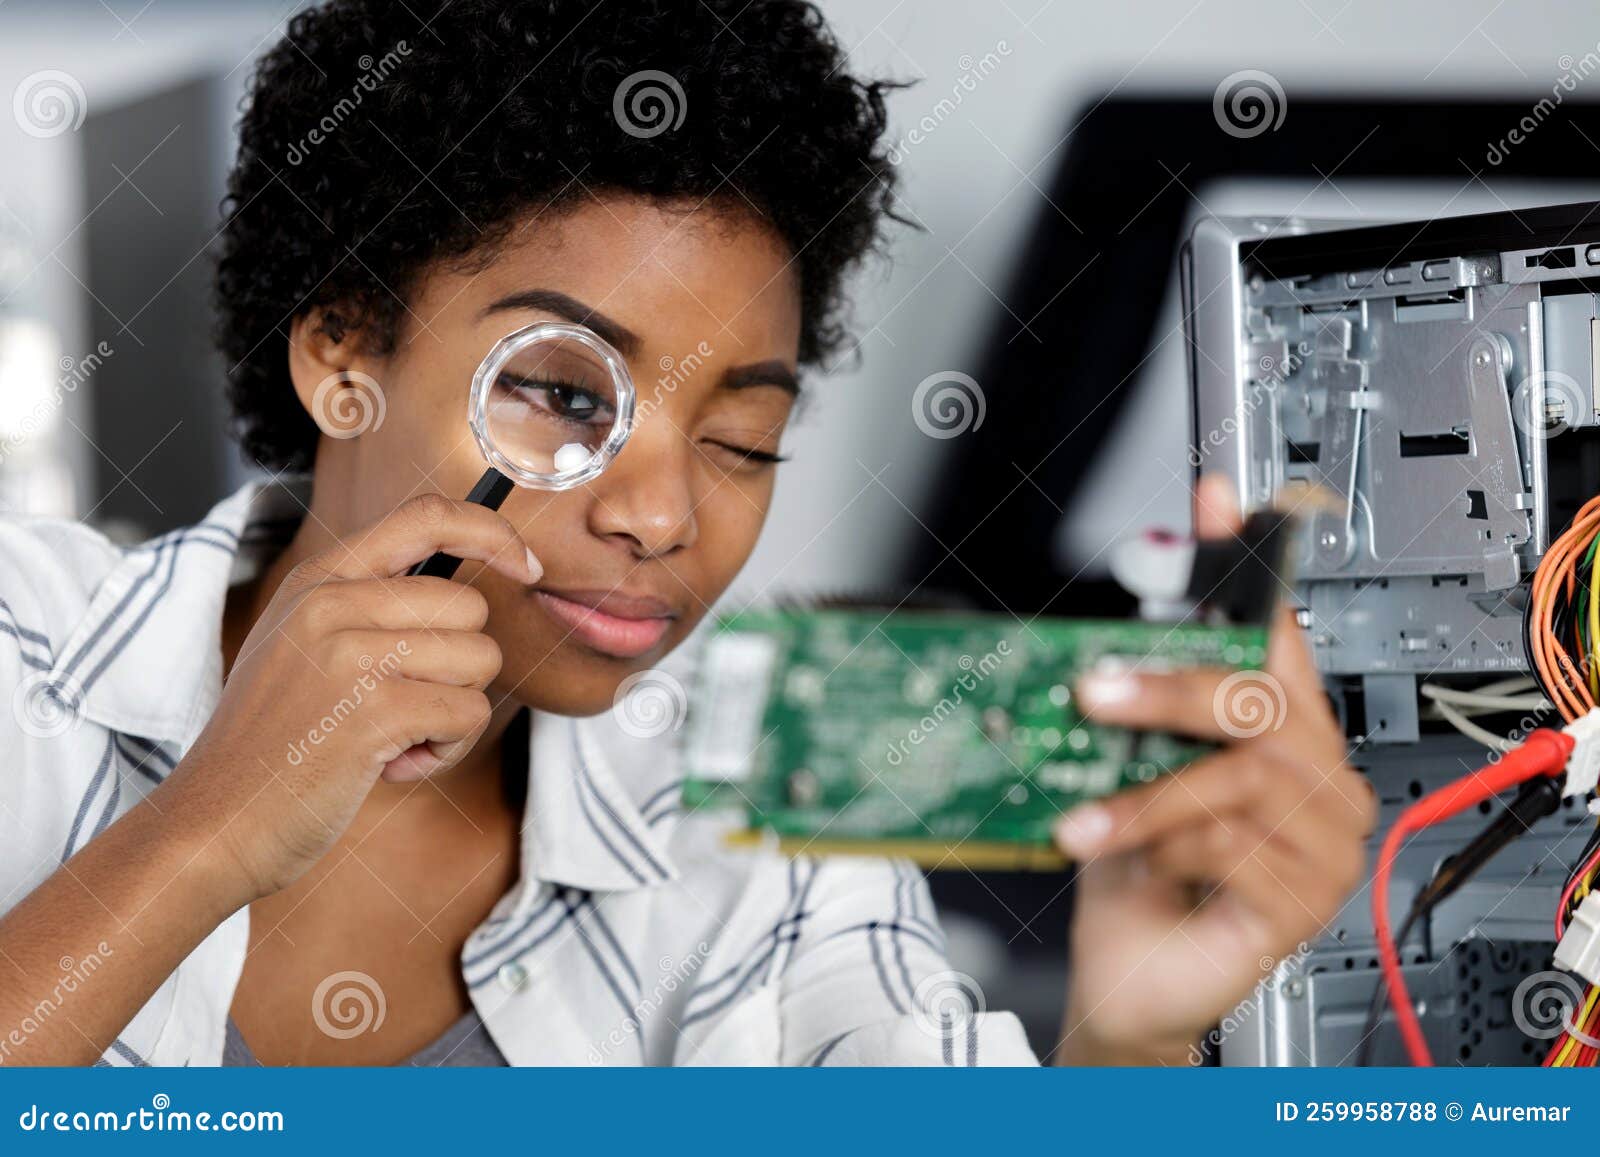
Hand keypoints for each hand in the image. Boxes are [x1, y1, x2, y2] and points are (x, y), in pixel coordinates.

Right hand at [155, 493, 538, 904]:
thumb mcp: (303, 648)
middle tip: (403, 710)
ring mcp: (351, 653)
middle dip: (459, 668)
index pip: (426, 517)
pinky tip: (390, 764)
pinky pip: (468, 714)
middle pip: (469, 607)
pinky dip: (446, 751)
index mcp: (317, 580)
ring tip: (391, 739)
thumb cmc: (273, 745)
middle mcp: (331, 603)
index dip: (492, 532)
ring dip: (453, 714)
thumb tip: (465, 595)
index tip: (524, 564)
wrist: (213, 824)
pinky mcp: (374, 710)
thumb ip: (368, 609)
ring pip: (479, 660)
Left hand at [1050, 476, 1374, 1065]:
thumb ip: (1123, 706)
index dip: (1244, 561)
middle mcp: (1310, 771)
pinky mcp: (1305, 897)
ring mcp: (1319, 836)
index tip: (1213, 501)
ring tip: (1084, 819)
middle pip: (1258, 697)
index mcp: (1273, 726)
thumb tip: (1088, 634)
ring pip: (1240, 777)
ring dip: (1145, 795)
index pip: (1270, 626)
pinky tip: (1136, 862)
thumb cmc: (1130, 865)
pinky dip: (1170, 849)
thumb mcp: (1120, 769)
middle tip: (1093, 693)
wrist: (1128, 971)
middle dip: (1167, 688)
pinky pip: (1238, 848)